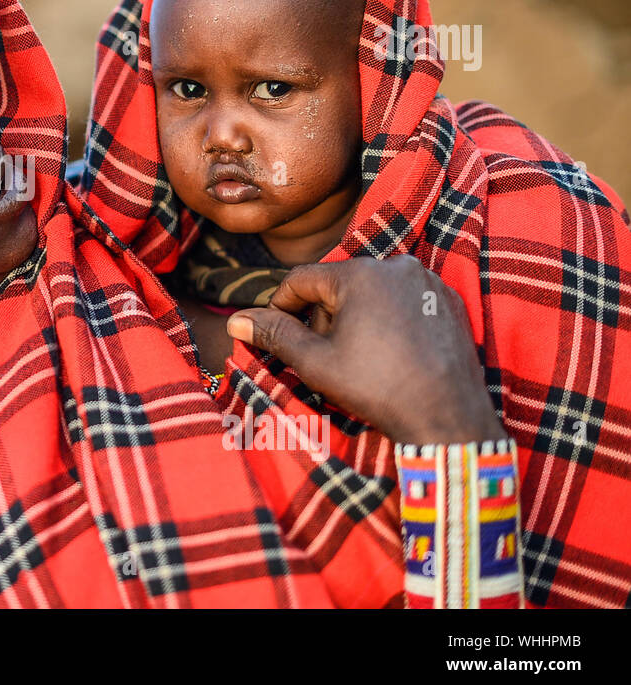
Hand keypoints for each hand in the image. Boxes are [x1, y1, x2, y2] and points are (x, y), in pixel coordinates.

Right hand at [225, 256, 505, 444]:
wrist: (447, 417)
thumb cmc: (376, 387)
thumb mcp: (315, 362)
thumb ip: (275, 334)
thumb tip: (235, 321)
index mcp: (359, 274)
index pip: (302, 279)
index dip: (282, 306)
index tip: (279, 336)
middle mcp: (396, 266)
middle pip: (339, 284)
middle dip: (324, 316)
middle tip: (324, 355)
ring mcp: (427, 282)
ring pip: (372, 292)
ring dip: (357, 318)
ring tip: (360, 357)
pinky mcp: (448, 301)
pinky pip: (405, 300)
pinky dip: (391, 320)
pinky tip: (392, 353)